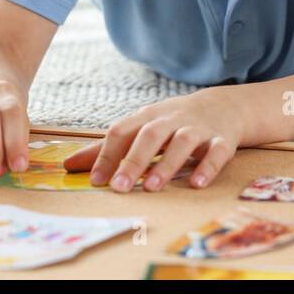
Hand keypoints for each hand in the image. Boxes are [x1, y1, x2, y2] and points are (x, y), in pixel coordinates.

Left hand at [62, 88, 245, 192]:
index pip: (123, 130)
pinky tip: (196, 184)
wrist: (225, 106)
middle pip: (151, 135)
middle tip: (119, 188)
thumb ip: (109, 148)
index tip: (95, 180)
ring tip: (152, 187)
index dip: (108, 154)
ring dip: (167, 164)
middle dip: (134, 160)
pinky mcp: (223, 140)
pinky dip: (207, 167)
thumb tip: (68, 165)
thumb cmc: (174, 122)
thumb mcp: (142, 128)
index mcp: (148, 116)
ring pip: (183, 142)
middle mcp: (172, 120)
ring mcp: (199, 129)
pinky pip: (217, 152)